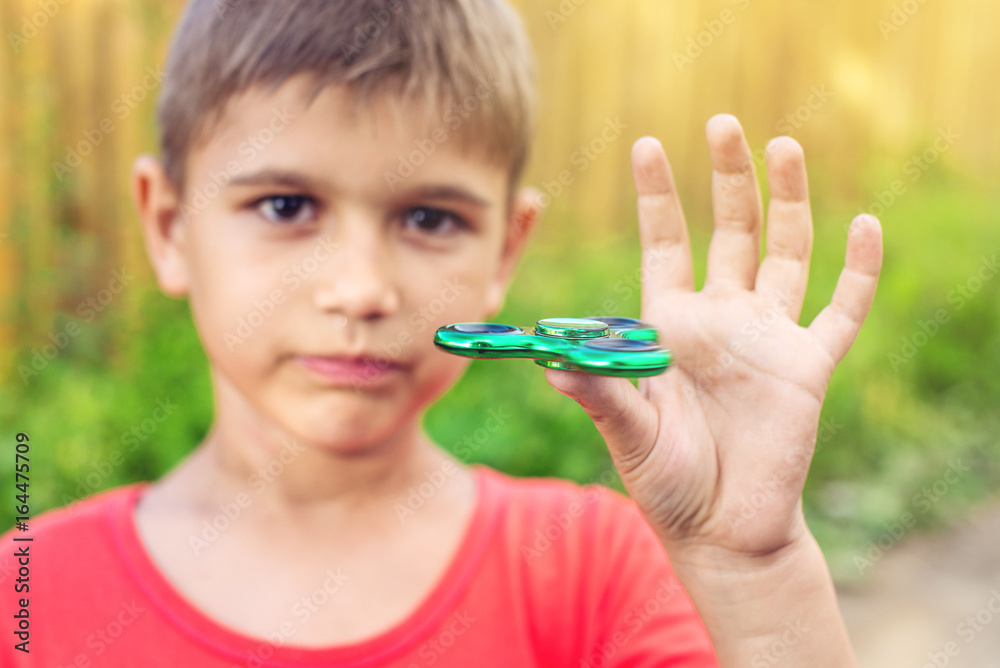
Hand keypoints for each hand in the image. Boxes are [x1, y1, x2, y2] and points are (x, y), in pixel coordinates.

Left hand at [544, 114, 881, 560]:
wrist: (721, 529)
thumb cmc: (666, 481)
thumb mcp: (628, 432)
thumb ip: (599, 391)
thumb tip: (549, 358)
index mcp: (669, 325)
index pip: (663, 243)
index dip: (656, 196)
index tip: (645, 145)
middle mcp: (719, 320)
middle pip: (727, 230)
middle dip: (726, 178)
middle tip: (721, 122)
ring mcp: (767, 338)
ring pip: (784, 251)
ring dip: (787, 201)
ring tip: (784, 145)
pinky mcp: (808, 367)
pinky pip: (841, 310)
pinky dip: (858, 270)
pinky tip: (866, 225)